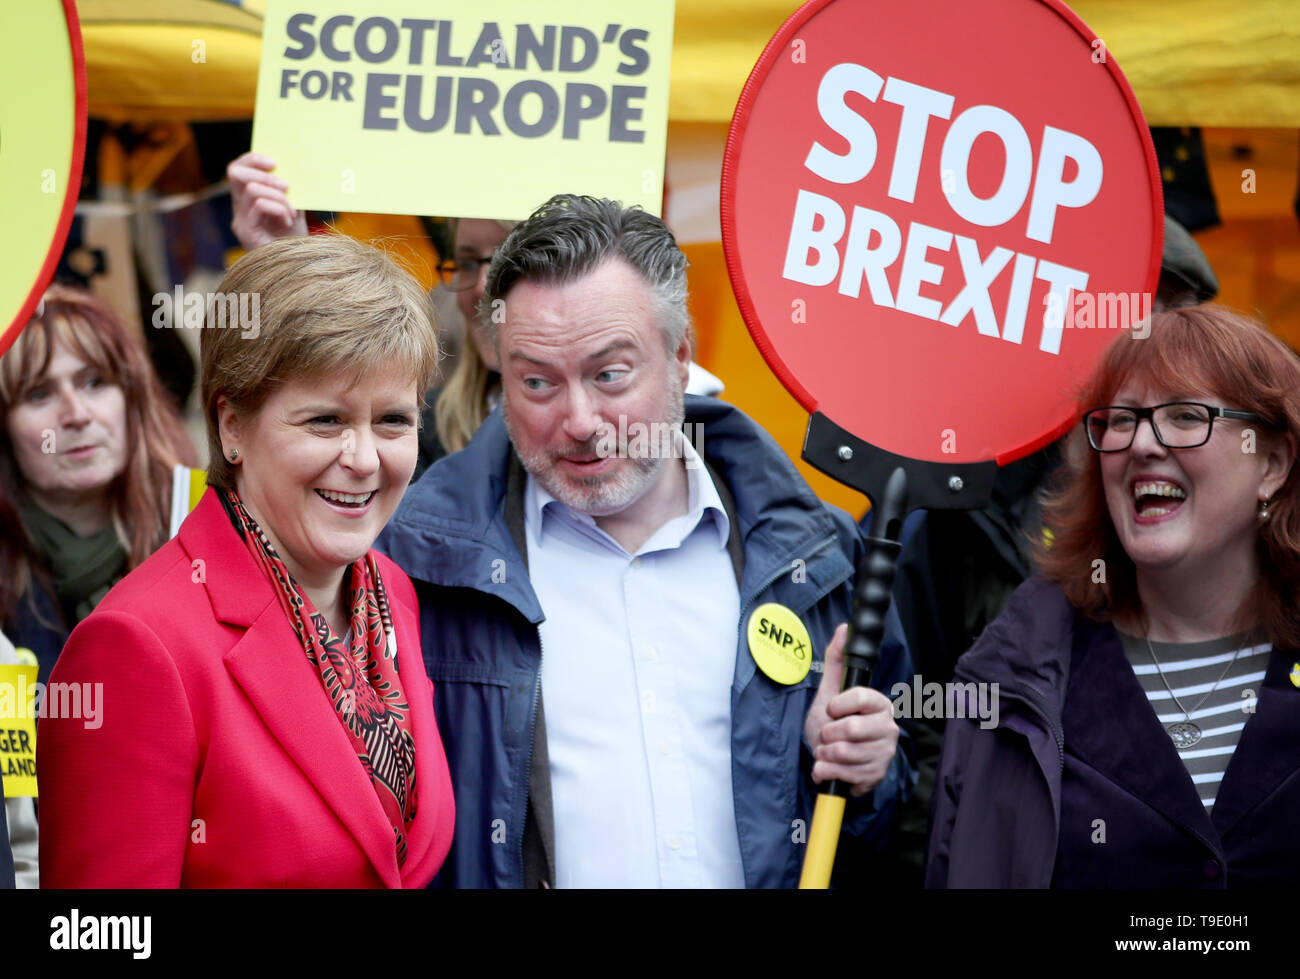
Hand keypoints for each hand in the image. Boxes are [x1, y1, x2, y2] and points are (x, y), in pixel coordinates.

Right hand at [228, 151, 306, 248]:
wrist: (298, 266)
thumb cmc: (295, 239)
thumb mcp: (293, 208)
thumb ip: (287, 190)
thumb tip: (291, 168)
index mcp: (246, 200)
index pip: (237, 170)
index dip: (252, 159)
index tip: (274, 162)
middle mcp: (239, 209)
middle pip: (235, 174)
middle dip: (264, 175)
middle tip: (287, 187)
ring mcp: (240, 221)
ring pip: (252, 189)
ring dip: (279, 197)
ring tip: (292, 212)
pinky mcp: (246, 232)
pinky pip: (259, 205)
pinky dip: (279, 209)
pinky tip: (288, 221)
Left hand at [804, 623, 899, 796]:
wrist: (832, 759)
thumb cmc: (833, 723)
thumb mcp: (830, 691)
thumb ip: (837, 659)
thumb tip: (844, 628)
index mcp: (879, 704)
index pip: (860, 697)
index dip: (837, 705)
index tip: (830, 709)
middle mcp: (888, 728)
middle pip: (850, 729)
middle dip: (826, 734)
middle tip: (826, 734)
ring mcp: (884, 753)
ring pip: (844, 753)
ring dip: (824, 753)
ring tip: (826, 750)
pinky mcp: (876, 776)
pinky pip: (844, 774)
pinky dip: (827, 771)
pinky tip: (830, 767)